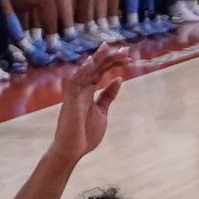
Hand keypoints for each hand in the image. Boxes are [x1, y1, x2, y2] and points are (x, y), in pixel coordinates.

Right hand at [48, 46, 127, 165]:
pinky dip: (83, 71)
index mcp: (88, 91)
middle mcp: (80, 89)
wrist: (72, 150)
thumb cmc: (85, 133)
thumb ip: (108, 96)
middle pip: (96, 68)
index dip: (113, 63)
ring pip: (86, 71)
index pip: (101, 72)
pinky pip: (76, 82)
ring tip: (109, 48)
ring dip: (98, 59)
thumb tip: (118, 79)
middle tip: (126, 50)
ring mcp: (75, 93)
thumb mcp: (102, 111)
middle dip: (110, 58)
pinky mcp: (70, 100)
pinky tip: (92, 61)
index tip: (127, 56)